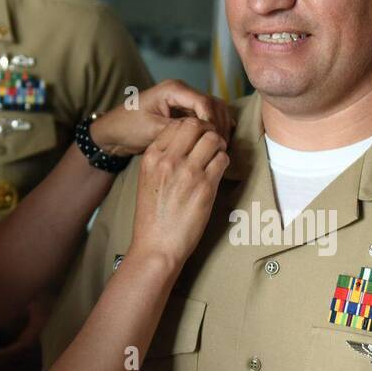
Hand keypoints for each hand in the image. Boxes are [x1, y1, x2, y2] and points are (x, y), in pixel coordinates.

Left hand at [90, 80, 234, 157]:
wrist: (114, 131)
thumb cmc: (128, 127)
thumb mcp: (152, 130)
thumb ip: (178, 129)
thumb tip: (204, 134)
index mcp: (173, 89)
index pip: (205, 102)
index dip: (214, 122)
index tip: (215, 142)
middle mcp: (182, 92)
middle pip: (214, 104)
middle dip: (221, 125)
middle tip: (222, 146)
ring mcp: (185, 102)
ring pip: (214, 111)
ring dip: (220, 127)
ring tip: (221, 147)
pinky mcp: (185, 113)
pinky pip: (207, 118)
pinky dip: (214, 129)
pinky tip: (215, 144)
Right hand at [131, 117, 229, 265]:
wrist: (157, 246)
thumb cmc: (153, 217)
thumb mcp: (148, 180)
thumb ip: (162, 159)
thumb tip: (185, 144)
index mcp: (152, 157)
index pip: (177, 125)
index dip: (192, 128)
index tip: (197, 139)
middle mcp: (169, 160)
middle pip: (196, 125)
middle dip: (207, 131)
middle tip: (211, 144)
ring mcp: (188, 172)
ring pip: (213, 139)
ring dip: (219, 146)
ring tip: (216, 157)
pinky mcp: (205, 187)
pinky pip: (222, 160)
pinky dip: (224, 162)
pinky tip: (218, 172)